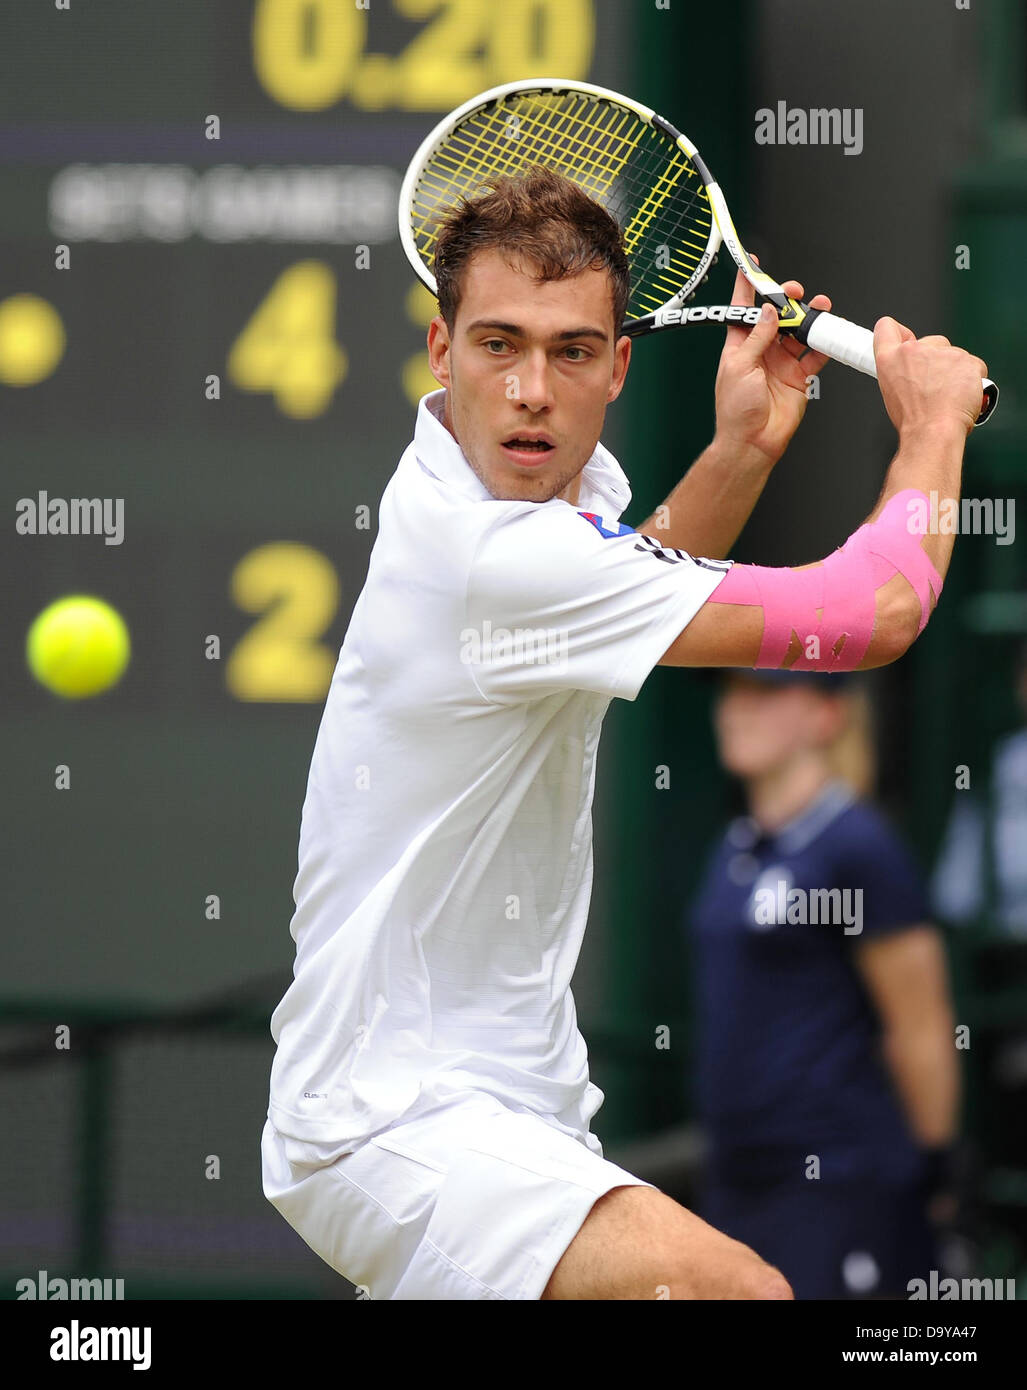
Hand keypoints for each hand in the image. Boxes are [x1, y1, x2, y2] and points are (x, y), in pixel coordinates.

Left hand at [713, 260, 831, 465]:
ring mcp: (781, 362)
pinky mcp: (799, 376)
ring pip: (799, 331)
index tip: (752, 265)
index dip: (748, 286)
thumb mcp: (740, 366)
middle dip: (787, 300)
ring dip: (809, 318)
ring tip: (818, 307)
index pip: (744, 309)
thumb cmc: (736, 411)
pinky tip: (828, 334)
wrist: (753, 441)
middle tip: (795, 292)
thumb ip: (757, 336)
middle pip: (778, 316)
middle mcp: (762, 351)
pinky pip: (815, 354)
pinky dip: (823, 344)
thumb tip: (770, 311)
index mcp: (740, 346)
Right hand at [873, 317, 988, 437]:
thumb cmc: (913, 420)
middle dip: (936, 359)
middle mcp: (914, 350)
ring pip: (954, 356)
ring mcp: (942, 353)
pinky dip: (971, 380)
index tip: (904, 340)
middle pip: (930, 342)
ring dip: (954, 372)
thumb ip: (900, 373)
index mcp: (889, 359)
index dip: (897, 333)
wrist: (933, 432)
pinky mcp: (966, 360)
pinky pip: (973, 366)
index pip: (886, 328)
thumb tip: (912, 372)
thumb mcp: (892, 394)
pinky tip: (962, 396)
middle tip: (933, 387)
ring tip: (947, 397)